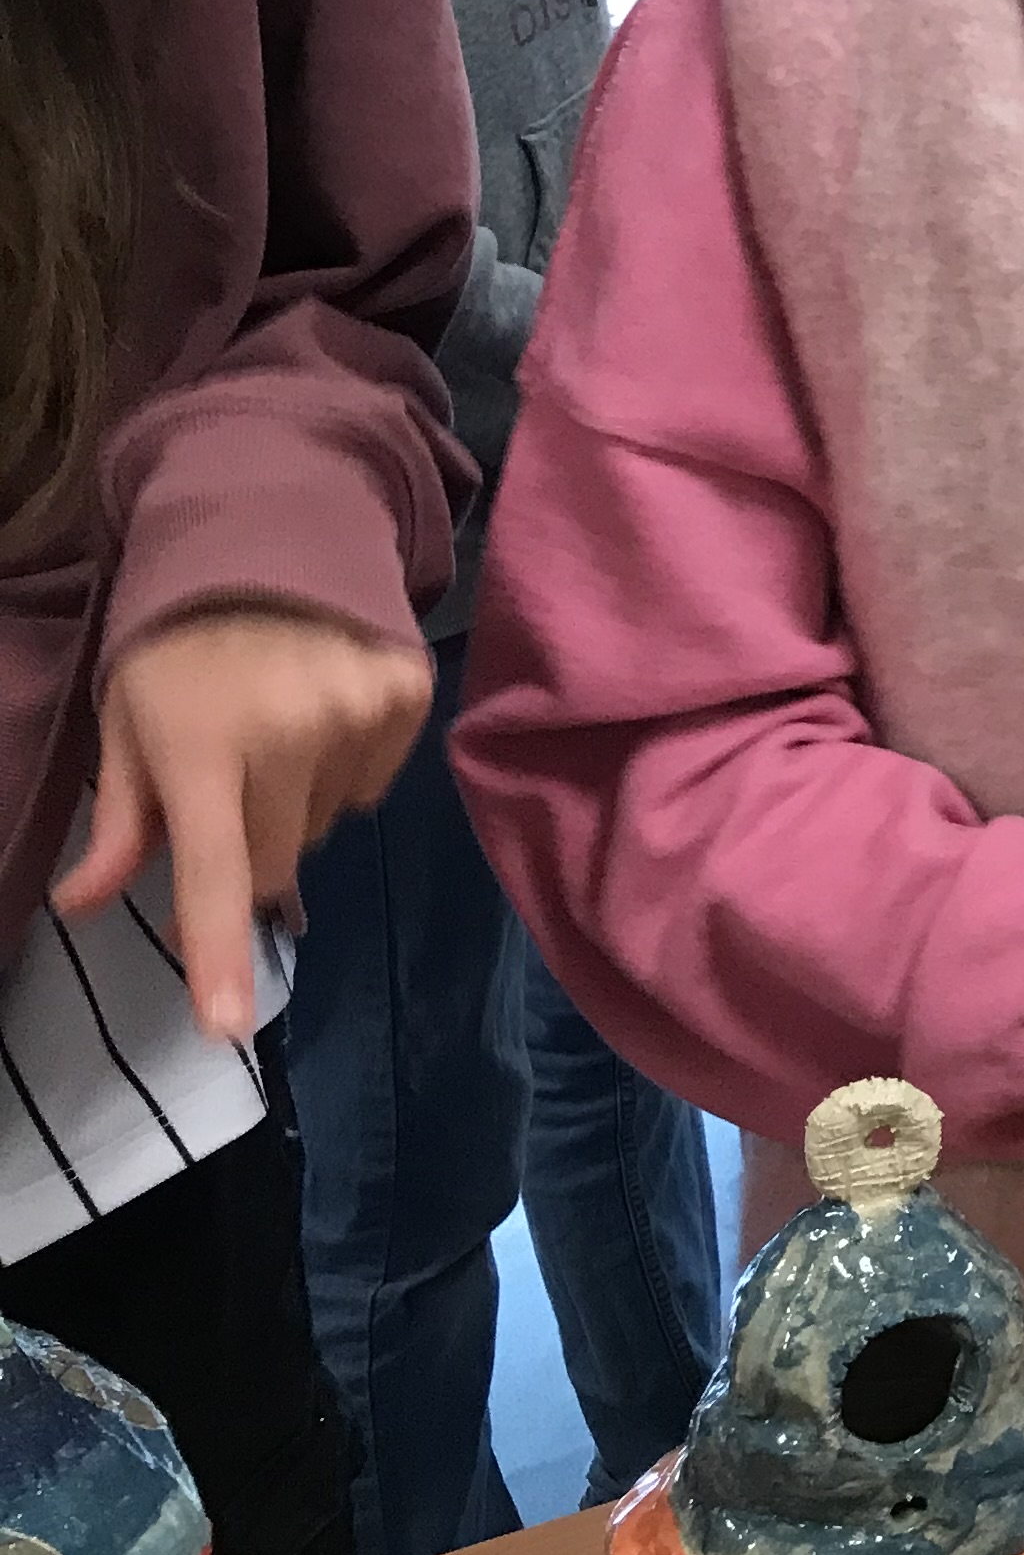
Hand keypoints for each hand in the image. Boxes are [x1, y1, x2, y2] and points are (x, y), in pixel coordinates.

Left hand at [66, 608, 429, 1042]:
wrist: (271, 530)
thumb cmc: (178, 641)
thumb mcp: (128, 722)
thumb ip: (119, 820)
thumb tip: (84, 903)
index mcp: (202, 747)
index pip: (215, 870)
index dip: (217, 951)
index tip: (226, 1024)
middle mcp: (290, 735)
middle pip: (277, 862)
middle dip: (248, 845)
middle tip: (230, 783)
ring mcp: (360, 714)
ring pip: (329, 822)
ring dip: (300, 802)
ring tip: (280, 731)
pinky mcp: (408, 695)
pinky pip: (374, 782)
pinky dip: (347, 767)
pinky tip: (325, 712)